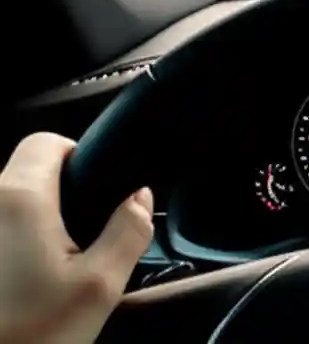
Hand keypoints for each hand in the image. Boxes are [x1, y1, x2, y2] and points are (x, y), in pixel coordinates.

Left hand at [0, 133, 153, 343]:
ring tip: (53, 267)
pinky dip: (17, 242)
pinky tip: (26, 282)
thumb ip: (129, 230)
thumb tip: (139, 197)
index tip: (98, 196)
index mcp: (19, 197)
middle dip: (61, 194)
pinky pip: (1, 229)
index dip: (79, 158)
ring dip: (36, 221)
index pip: (47, 141)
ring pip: (12, 202)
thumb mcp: (101, 285)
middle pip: (29, 171)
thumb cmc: (36, 332)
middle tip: (82, 241)